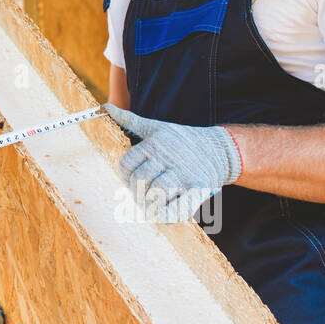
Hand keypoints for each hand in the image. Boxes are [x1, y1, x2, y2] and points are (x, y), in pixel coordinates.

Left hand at [101, 103, 242, 223]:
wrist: (219, 150)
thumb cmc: (181, 140)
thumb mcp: (157, 127)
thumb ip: (131, 120)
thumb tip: (106, 107)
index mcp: (155, 143)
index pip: (127, 164)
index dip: (124, 176)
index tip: (130, 181)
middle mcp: (168, 157)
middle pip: (140, 180)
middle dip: (136, 192)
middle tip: (140, 195)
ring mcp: (184, 174)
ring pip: (157, 193)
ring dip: (150, 203)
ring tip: (150, 204)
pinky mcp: (198, 189)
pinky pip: (178, 208)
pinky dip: (166, 216)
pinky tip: (162, 213)